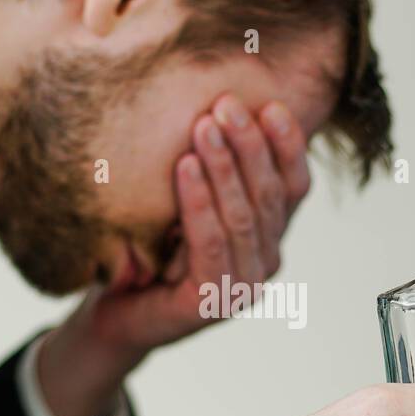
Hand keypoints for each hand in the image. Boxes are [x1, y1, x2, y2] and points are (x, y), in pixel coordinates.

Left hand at [86, 93, 311, 352]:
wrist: (120, 313)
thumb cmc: (155, 249)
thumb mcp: (192, 203)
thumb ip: (218, 171)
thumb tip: (222, 102)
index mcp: (272, 235)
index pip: (294, 186)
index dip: (288, 146)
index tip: (271, 105)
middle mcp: (266, 261)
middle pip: (268, 195)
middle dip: (249, 145)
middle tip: (225, 104)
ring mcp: (243, 286)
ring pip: (241, 216)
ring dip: (224, 166)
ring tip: (204, 125)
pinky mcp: (212, 301)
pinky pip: (209, 241)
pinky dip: (198, 200)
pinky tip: (185, 166)